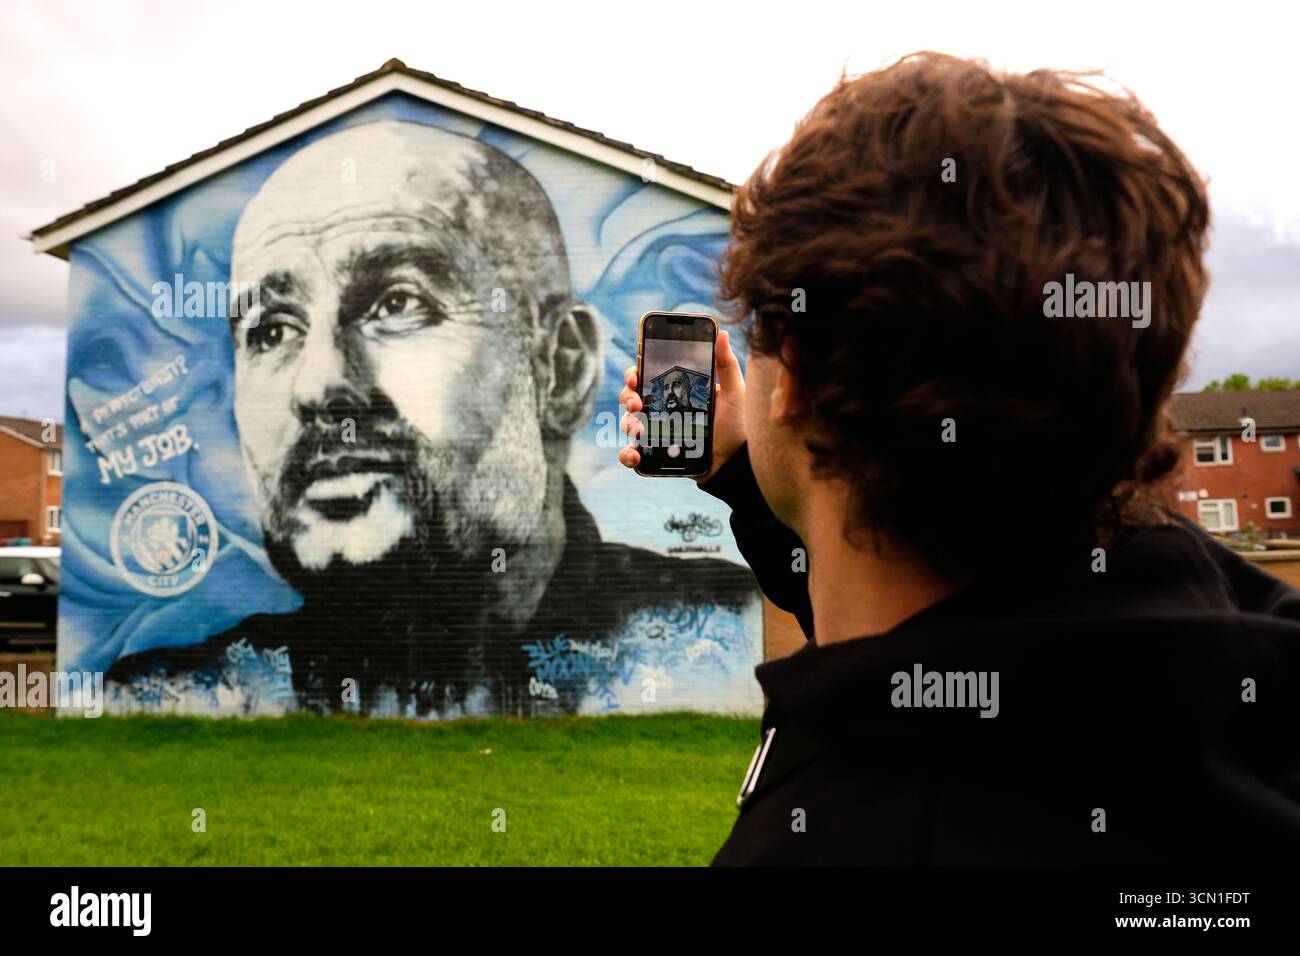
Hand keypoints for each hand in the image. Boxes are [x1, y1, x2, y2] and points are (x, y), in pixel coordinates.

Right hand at [618, 327, 746, 482]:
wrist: (735, 466)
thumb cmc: (738, 427)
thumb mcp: (734, 394)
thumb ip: (727, 365)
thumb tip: (722, 333)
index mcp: (678, 391)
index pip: (649, 375)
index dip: (635, 372)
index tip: (635, 375)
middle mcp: (664, 409)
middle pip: (633, 396)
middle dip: (627, 396)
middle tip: (637, 403)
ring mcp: (658, 431)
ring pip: (629, 423)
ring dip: (627, 424)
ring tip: (638, 430)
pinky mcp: (657, 454)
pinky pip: (633, 453)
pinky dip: (627, 454)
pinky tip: (634, 455)